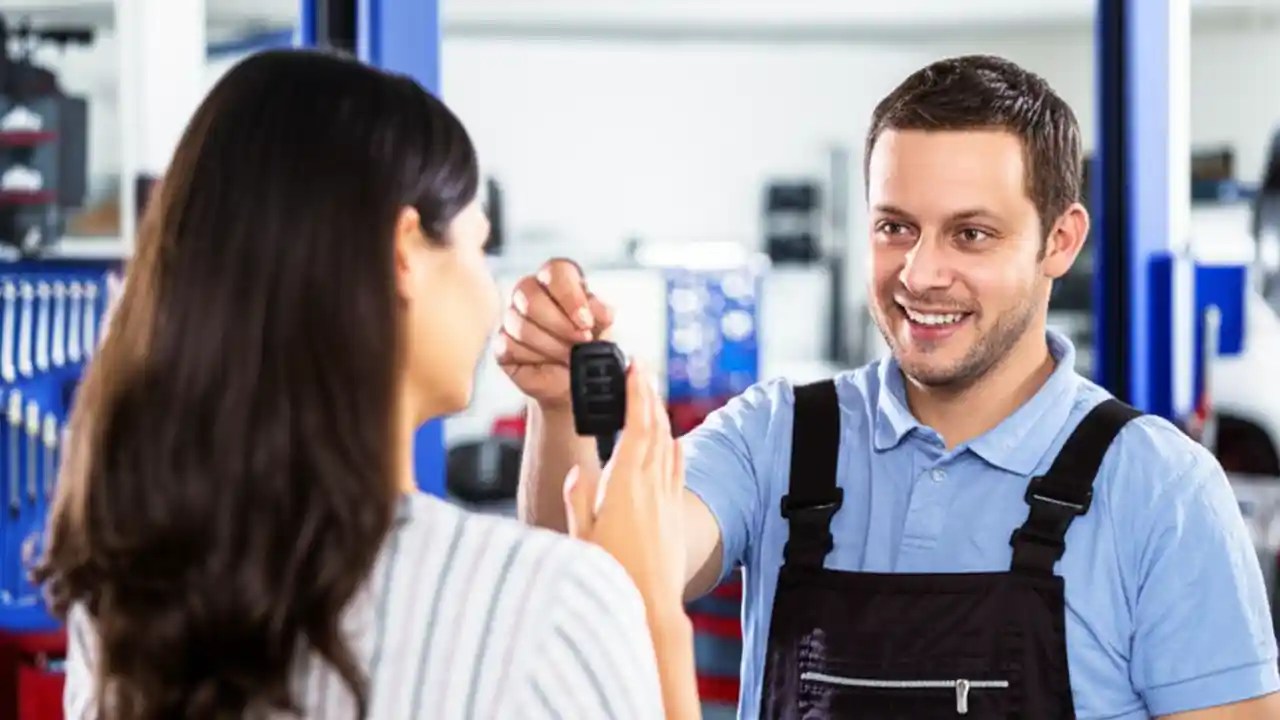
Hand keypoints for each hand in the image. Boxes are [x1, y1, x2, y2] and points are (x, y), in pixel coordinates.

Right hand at [495, 258, 613, 409]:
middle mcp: (532, 294)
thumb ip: (603, 315)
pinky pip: (508, 346)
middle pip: (529, 295)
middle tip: (580, 342)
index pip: (555, 271)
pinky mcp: (502, 344)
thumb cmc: (591, 349)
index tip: (585, 322)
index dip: (570, 297)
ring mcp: (513, 318)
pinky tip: (549, 363)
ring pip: (518, 323)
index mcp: (559, 281)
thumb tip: (600, 311)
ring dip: (550, 345)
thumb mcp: (605, 329)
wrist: (580, 382)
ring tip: (569, 356)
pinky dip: (534, 358)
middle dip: (559, 324)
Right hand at [563, 360, 686, 617]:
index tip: (635, 367)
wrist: (652, 609)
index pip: (636, 427)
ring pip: (668, 444)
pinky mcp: (674, 512)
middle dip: (649, 394)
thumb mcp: (581, 539)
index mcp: (625, 486)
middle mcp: (651, 486)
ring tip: (651, 393)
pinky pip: (677, 467)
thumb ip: (578, 500)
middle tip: (642, 368)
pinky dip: (673, 444)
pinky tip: (672, 438)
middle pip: (656, 428)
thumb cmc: (611, 577)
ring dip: (661, 414)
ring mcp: (666, 498)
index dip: (637, 394)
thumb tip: (578, 471)